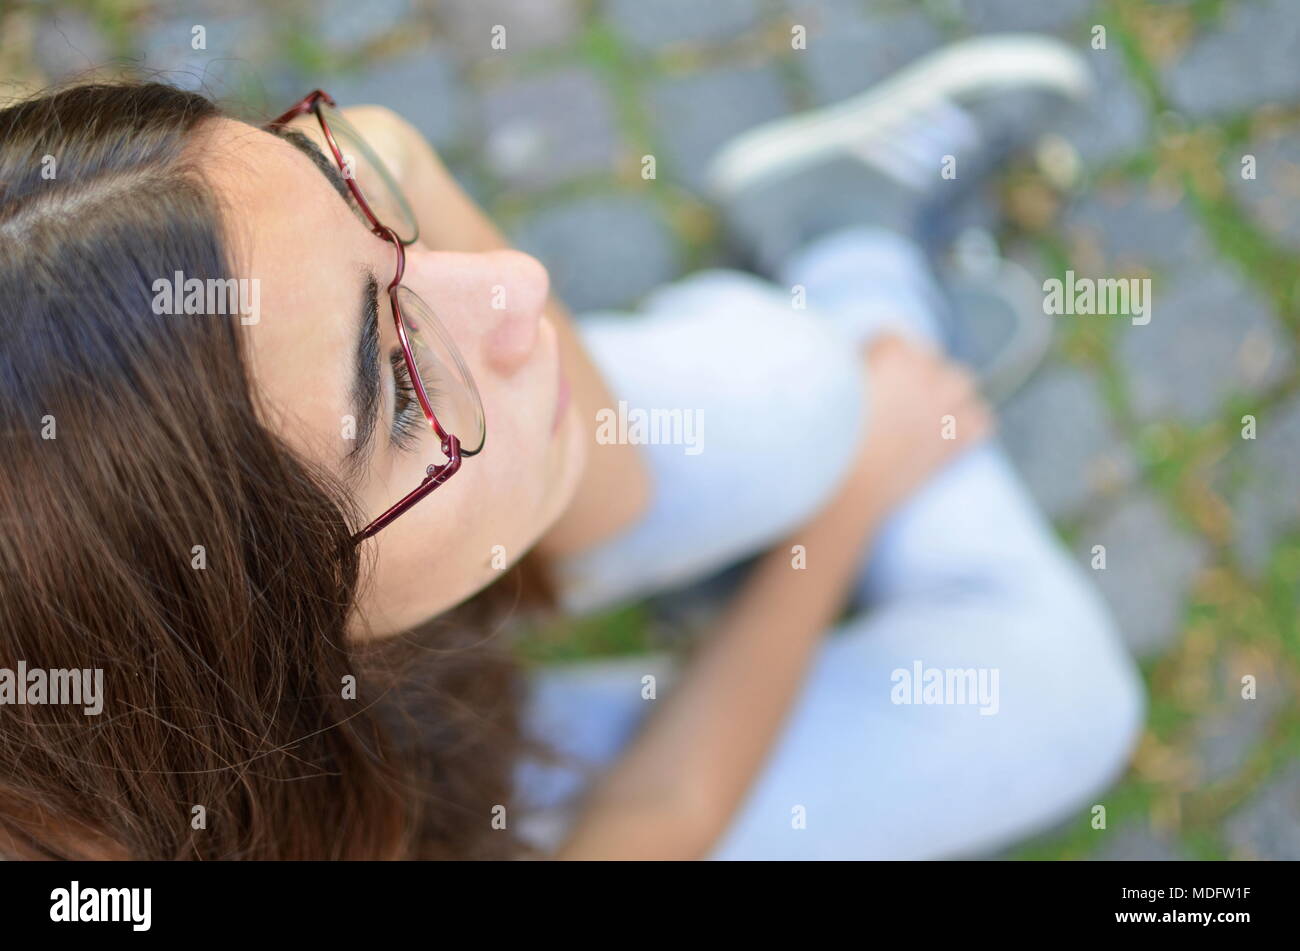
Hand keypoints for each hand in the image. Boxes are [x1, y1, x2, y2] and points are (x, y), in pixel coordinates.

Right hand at [832, 332, 991, 526]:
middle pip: (930, 358)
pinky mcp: (957, 441)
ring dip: (946, 393)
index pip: (892, 339)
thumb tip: (856, 374)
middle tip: (890, 401)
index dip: (877, 359)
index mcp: (892, 352)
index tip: (865, 379)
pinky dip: (968, 426)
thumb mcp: (828, 390)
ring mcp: (946, 406)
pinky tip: (947, 437)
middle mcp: (925, 372)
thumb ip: (846, 371)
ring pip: (962, 383)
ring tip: (921, 415)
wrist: (842, 490)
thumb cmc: (823, 442)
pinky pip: (981, 421)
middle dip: (914, 374)